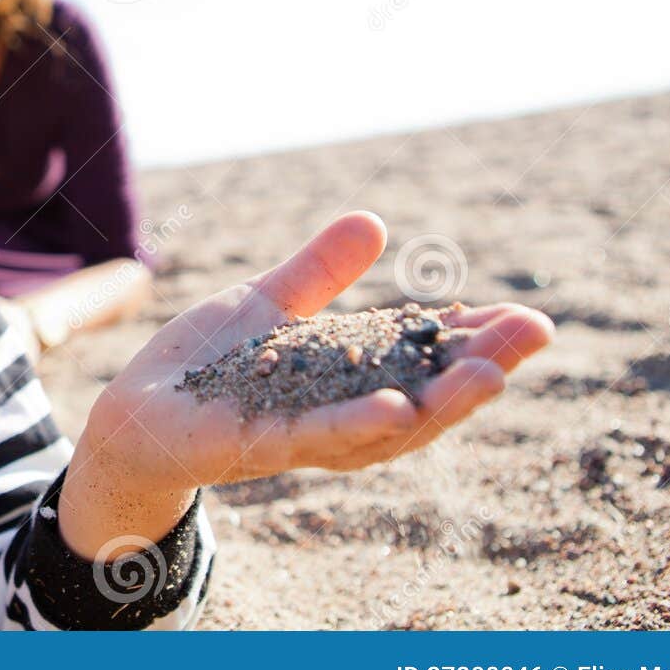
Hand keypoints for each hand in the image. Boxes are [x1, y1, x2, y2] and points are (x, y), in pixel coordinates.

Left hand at [57, 211, 552, 558]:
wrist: (134, 411)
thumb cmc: (203, 364)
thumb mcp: (268, 306)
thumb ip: (319, 273)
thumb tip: (376, 222)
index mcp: (342, 378)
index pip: (418, 358)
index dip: (469, 341)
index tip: (523, 317)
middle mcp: (333, 414)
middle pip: (419, 396)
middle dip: (477, 368)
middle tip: (535, 334)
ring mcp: (298, 437)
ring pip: (380, 428)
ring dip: (435, 405)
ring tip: (487, 376)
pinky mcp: (254, 448)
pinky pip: (310, 440)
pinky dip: (354, 426)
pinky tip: (393, 406)